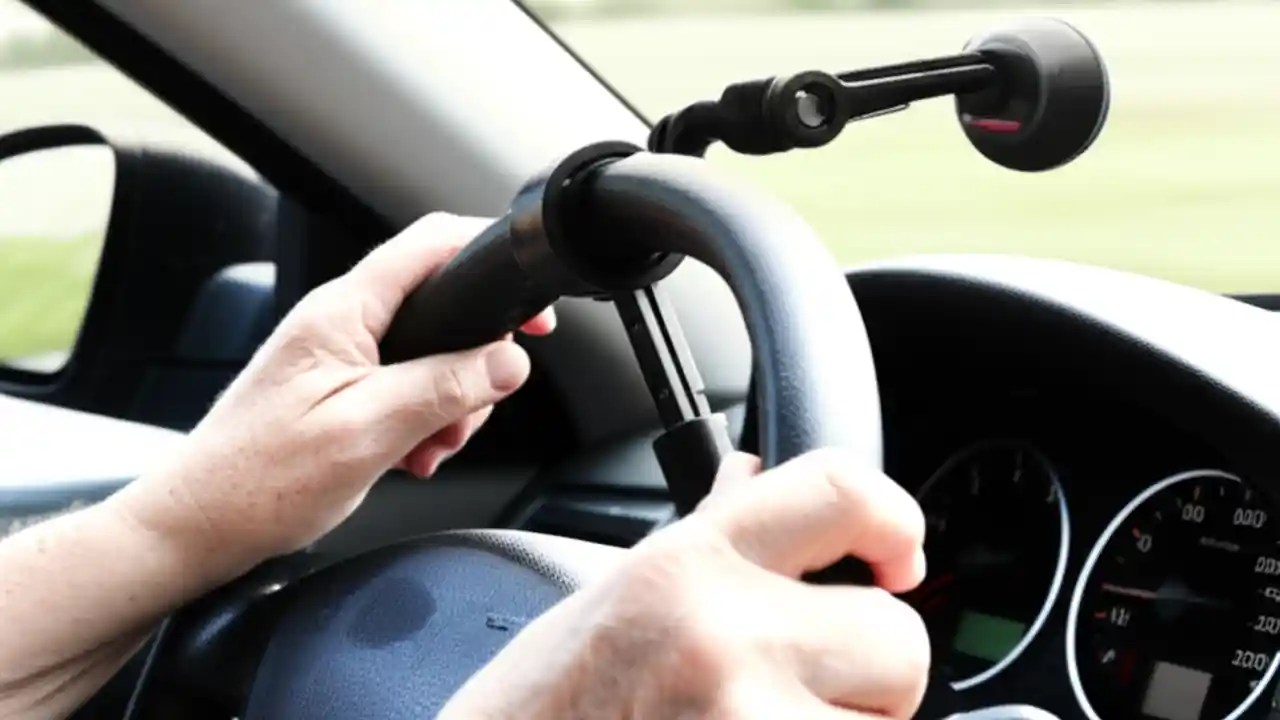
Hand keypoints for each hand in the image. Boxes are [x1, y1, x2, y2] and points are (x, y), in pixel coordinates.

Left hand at [110, 212, 553, 572]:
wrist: (199, 526)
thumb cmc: (259, 480)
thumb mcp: (369, 430)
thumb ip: (444, 387)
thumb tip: (509, 362)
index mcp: (344, 312)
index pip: (430, 245)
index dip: (491, 260)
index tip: (531, 310)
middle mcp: (340, 323)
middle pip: (442, 311)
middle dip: (473, 366)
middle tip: (464, 416)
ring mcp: (338, 357)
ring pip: (430, 357)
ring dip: (448, 404)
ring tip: (426, 448)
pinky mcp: (338, 390)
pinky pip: (405, 388)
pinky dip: (422, 422)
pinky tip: (409, 456)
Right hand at [441, 450, 930, 718]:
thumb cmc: (547, 707)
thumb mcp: (621, 595)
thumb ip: (708, 532)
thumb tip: (755, 473)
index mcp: (687, 562)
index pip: (841, 491)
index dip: (895, 519)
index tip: (898, 557)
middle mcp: (723, 633)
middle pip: (896, 637)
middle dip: (868, 678)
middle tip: (794, 694)